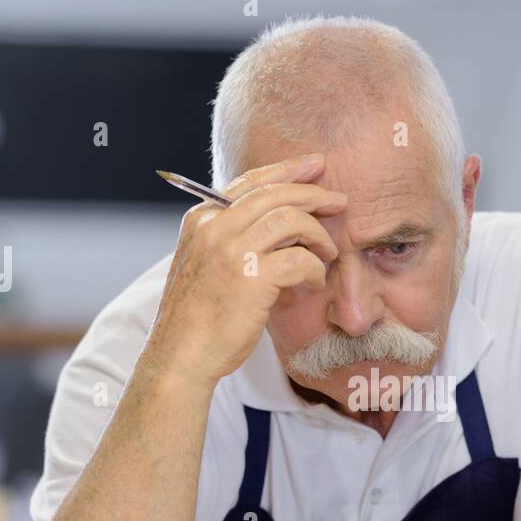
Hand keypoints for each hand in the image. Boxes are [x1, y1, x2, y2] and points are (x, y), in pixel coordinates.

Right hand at [142, 153, 346, 385]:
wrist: (180, 355)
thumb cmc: (197, 317)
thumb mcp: (206, 265)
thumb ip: (232, 239)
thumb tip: (276, 225)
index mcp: (201, 219)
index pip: (249, 182)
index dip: (286, 170)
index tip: (314, 165)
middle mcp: (214, 227)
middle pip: (275, 194)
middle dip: (313, 194)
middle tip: (339, 200)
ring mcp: (231, 250)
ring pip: (291, 220)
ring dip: (318, 235)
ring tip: (329, 252)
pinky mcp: (251, 277)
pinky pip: (299, 259)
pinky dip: (314, 269)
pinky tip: (315, 283)